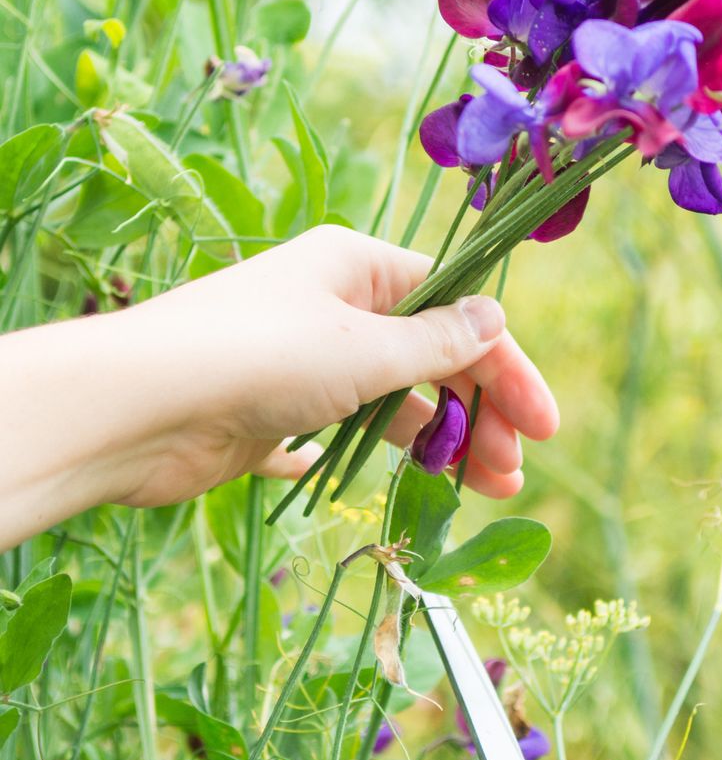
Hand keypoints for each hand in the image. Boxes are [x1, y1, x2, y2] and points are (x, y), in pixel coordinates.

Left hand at [0, 226, 558, 544]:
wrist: (137, 408)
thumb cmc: (261, 357)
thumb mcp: (367, 348)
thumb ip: (438, 342)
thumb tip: (494, 316)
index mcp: (359, 268)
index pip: (457, 311)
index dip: (506, 368)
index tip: (544, 426)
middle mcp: (334, 305)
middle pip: (430, 357)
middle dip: (478, 414)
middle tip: (509, 474)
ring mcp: (304, 359)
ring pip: (392, 397)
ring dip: (436, 440)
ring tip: (474, 491)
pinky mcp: (275, 409)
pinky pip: (344, 427)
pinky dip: (376, 450)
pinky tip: (402, 482)